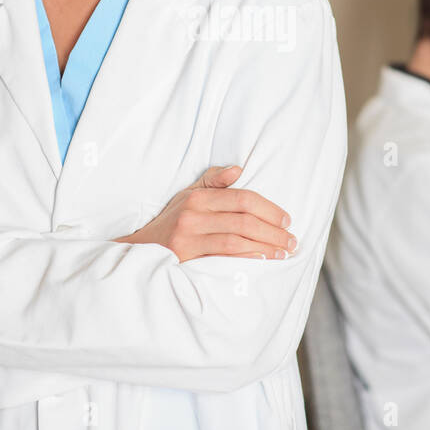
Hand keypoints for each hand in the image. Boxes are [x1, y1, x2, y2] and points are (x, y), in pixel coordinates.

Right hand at [115, 165, 295, 261]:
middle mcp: (193, 214)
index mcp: (198, 196)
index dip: (268, 208)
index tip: (287, 219)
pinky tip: (263, 261)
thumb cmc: (169, 222)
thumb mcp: (187, 195)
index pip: (242, 198)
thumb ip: (213, 181)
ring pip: (237, 239)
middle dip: (273, 231)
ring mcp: (189, 236)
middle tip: (292, 240)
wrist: (138, 250)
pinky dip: (246, 258)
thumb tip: (239, 169)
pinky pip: (223, 257)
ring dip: (265, 247)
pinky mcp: (185, 256)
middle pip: (243, 219)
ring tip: (284, 252)